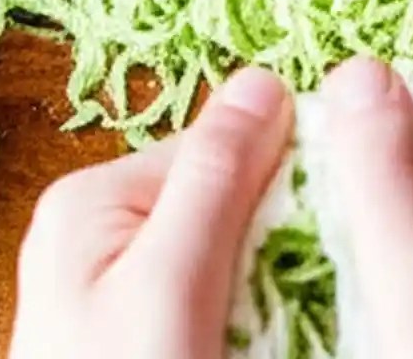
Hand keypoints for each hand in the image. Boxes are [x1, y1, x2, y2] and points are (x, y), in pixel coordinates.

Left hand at [9, 68, 292, 358]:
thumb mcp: (171, 281)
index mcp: (90, 195)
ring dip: (256, 272)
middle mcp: (91, 222)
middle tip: (292, 281)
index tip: (321, 223)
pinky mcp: (126, 319)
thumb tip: (263, 80)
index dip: (275, 178)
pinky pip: (203, 287)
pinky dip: (236, 304)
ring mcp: (106, 276)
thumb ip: (215, 178)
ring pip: (218, 244)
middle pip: (217, 193)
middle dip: (265, 231)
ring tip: (266, 316)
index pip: (214, 148)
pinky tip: (244, 332)